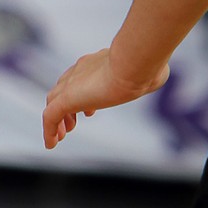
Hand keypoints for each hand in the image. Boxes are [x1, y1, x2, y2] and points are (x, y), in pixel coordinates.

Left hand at [42, 47, 170, 148]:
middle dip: (66, 107)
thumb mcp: (145, 70)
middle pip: (63, 88)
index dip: (82, 95)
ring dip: (58, 120)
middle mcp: (81, 69)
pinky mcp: (66, 98)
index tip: (89, 111)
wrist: (133, 64)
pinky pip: (50, 116)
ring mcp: (72, 83)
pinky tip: (51, 145)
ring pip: (54, 102)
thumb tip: (158, 75)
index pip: (81, 78)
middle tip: (71, 125)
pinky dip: (49, 130)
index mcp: (97, 62)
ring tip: (61, 136)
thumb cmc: (144, 67)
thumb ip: (146, 73)